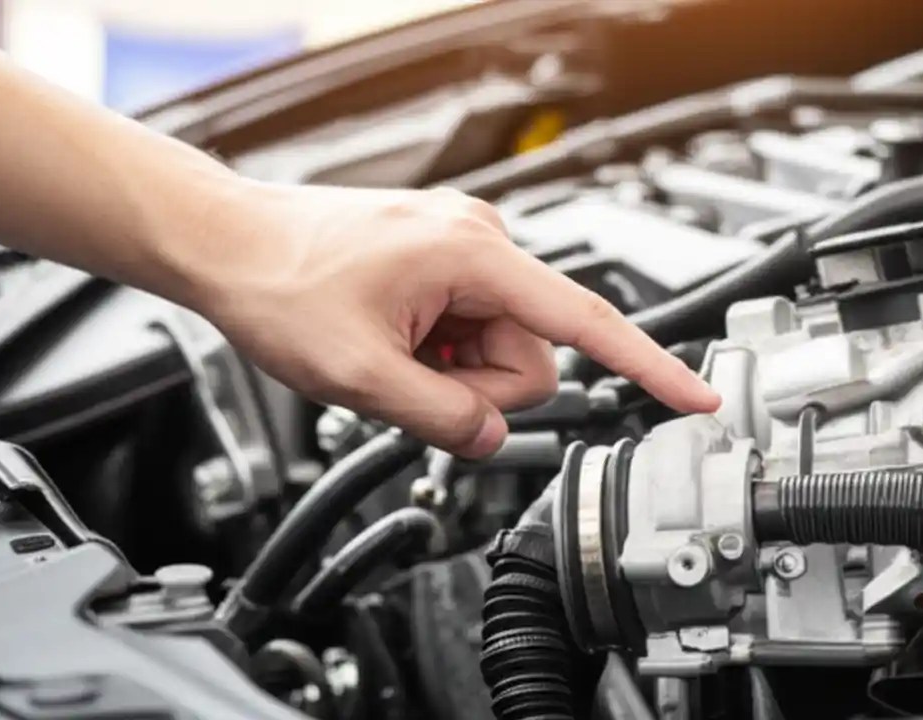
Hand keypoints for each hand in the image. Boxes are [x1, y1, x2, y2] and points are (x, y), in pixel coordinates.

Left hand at [189, 182, 720, 457]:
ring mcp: (463, 250)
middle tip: (411, 379)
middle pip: (530, 356)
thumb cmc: (280, 282)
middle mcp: (480, 241)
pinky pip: (471, 329)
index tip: (696, 396)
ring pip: (500, 349)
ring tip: (393, 353)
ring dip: (452, 371)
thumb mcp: (359, 376)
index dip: (648, 368)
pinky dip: (439, 352)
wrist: (227, 243)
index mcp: (475, 256)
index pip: (586, 323)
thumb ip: (443, 420)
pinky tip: (394, 339)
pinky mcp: (445, 263)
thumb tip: (493, 439)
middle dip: (478, 387)